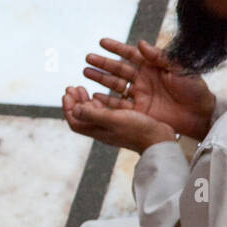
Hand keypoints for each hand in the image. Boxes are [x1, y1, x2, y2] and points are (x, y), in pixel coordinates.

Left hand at [63, 85, 177, 152]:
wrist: (159, 140)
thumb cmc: (138, 130)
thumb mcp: (114, 119)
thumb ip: (93, 114)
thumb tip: (73, 109)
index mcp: (97, 130)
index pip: (74, 120)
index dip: (67, 107)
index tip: (67, 92)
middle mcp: (102, 129)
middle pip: (81, 116)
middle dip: (74, 101)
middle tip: (72, 87)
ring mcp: (112, 127)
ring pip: (92, 113)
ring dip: (85, 100)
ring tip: (82, 87)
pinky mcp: (121, 123)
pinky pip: (104, 112)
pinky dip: (99, 102)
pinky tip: (100, 94)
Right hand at [83, 39, 216, 139]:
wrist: (200, 113)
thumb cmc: (194, 88)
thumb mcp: (179, 68)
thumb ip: (159, 57)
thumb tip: (140, 43)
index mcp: (152, 66)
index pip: (131, 54)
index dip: (116, 48)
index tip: (102, 42)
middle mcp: (143, 79)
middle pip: (119, 69)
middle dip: (103, 63)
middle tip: (88, 58)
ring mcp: (140, 95)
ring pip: (115, 85)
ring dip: (101, 79)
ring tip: (86, 73)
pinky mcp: (139, 111)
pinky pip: (119, 105)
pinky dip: (106, 101)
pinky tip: (94, 97)